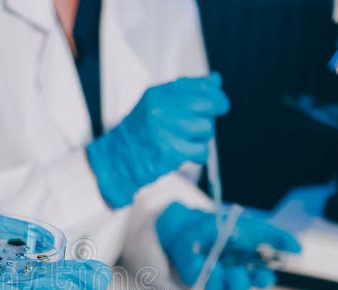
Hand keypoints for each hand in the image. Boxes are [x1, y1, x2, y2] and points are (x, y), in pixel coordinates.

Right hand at [86, 74, 229, 208]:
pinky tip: (187, 154)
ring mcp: (164, 130)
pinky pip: (201, 151)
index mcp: (158, 93)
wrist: (116, 160)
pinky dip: (198, 155)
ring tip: (187, 142)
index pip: (201, 86)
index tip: (220, 106)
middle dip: (210, 118)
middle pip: (208, 107)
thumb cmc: (140, 132)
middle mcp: (160, 109)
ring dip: (202, 138)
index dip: (216, 96)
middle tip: (202, 127)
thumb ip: (186, 92)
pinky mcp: (169, 152)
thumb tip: (216, 80)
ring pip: (207, 130)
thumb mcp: (156, 104)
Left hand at [156, 202, 300, 289]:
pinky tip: (202, 261)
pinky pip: (200, 280)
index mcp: (249, 269)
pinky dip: (203, 271)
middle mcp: (232, 278)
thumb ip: (277, 238)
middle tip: (238, 272)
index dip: (263, 280)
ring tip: (218, 267)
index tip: (262, 271)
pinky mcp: (195, 276)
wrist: (197, 221)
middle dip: (241, 286)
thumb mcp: (256, 229)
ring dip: (219, 280)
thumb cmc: (228, 228)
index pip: (261, 281)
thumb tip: (298, 249)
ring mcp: (213, 279)